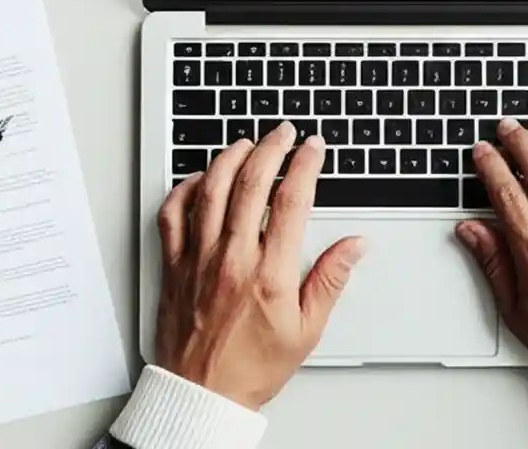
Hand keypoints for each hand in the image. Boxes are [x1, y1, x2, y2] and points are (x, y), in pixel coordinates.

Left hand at [154, 123, 363, 409]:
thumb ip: (330, 280)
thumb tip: (355, 246)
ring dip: (230, 157)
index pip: (291, 201)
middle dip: (271, 147)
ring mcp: (198, 259)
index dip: (305, 165)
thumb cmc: (251, 369)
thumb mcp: (307, 330)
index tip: (314, 148)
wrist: (202, 396)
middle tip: (283, 133)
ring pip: (211, 190)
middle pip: (251, 183)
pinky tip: (200, 179)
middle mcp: (232, 259)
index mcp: (269, 274)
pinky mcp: (174, 266)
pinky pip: (172, 215)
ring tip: (245, 144)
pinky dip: (185, 189)